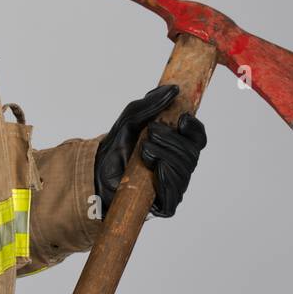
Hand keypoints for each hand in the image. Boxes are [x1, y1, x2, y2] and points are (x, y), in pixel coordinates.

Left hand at [94, 83, 206, 217]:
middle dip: (173, 139)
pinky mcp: (164, 205)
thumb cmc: (116, 147)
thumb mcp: (130, 119)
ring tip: (144, 150)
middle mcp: (179, 167)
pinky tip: (155, 168)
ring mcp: (173, 186)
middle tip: (150, 132)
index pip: (197, 138)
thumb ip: (150, 104)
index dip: (195, 128)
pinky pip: (175, 193)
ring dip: (165, 155)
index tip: (182, 118)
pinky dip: (166, 178)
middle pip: (192, 153)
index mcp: (176, 146)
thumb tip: (173, 89)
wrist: (95, 173)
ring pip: (184, 171)